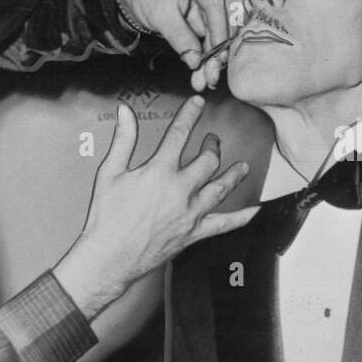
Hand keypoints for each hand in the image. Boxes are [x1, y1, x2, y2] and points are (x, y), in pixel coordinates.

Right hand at [55, 96, 255, 317]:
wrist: (109, 257)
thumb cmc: (106, 217)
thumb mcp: (109, 173)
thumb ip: (123, 140)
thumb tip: (125, 113)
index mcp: (159, 172)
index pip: (179, 134)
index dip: (190, 115)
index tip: (198, 103)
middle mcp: (180, 190)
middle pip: (208, 160)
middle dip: (213, 146)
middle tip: (213, 141)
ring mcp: (190, 213)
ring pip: (222, 188)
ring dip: (235, 174)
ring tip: (243, 166)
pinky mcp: (194, 233)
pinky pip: (225, 225)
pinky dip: (242, 218)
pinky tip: (255, 211)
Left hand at [118, 0, 230, 90]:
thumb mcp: (159, 16)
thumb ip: (179, 37)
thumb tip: (196, 61)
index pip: (214, 1)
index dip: (218, 31)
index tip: (218, 56)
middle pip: (222, 17)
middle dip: (216, 50)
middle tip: (209, 76)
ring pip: (221, 29)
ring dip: (213, 57)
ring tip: (204, 80)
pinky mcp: (217, 7)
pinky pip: (216, 32)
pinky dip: (210, 53)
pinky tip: (205, 73)